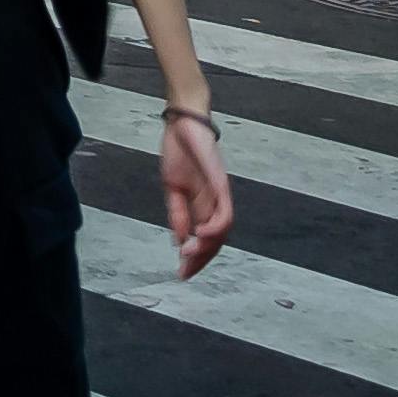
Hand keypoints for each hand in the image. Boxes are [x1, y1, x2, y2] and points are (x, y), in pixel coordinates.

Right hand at [154, 106, 232, 275]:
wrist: (183, 123)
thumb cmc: (180, 152)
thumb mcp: (172, 188)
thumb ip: (178, 214)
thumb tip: (180, 240)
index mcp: (203, 205)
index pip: (204, 239)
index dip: (195, 258)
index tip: (182, 273)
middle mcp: (216, 204)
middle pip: (216, 240)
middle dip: (200, 260)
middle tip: (184, 273)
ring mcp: (220, 195)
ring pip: (222, 231)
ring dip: (207, 247)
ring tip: (189, 256)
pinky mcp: (221, 184)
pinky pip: (224, 211)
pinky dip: (216, 227)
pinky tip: (201, 234)